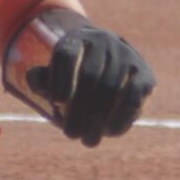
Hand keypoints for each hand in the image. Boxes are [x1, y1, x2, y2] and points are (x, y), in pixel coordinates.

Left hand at [27, 26, 154, 146]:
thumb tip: (35, 79)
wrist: (107, 69)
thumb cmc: (72, 78)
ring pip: (111, 86)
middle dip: (79, 110)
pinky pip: (134, 94)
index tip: (58, 102)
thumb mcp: (52, 78)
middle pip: (89, 75)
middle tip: (71, 135)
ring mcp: (126, 55)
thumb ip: (40, 80)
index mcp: (77, 39)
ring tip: (88, 140)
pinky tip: (111, 131)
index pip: (66, 55)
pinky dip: (123, 115)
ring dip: (98, 118)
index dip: (61, 78)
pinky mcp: (144, 73)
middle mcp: (103, 41)